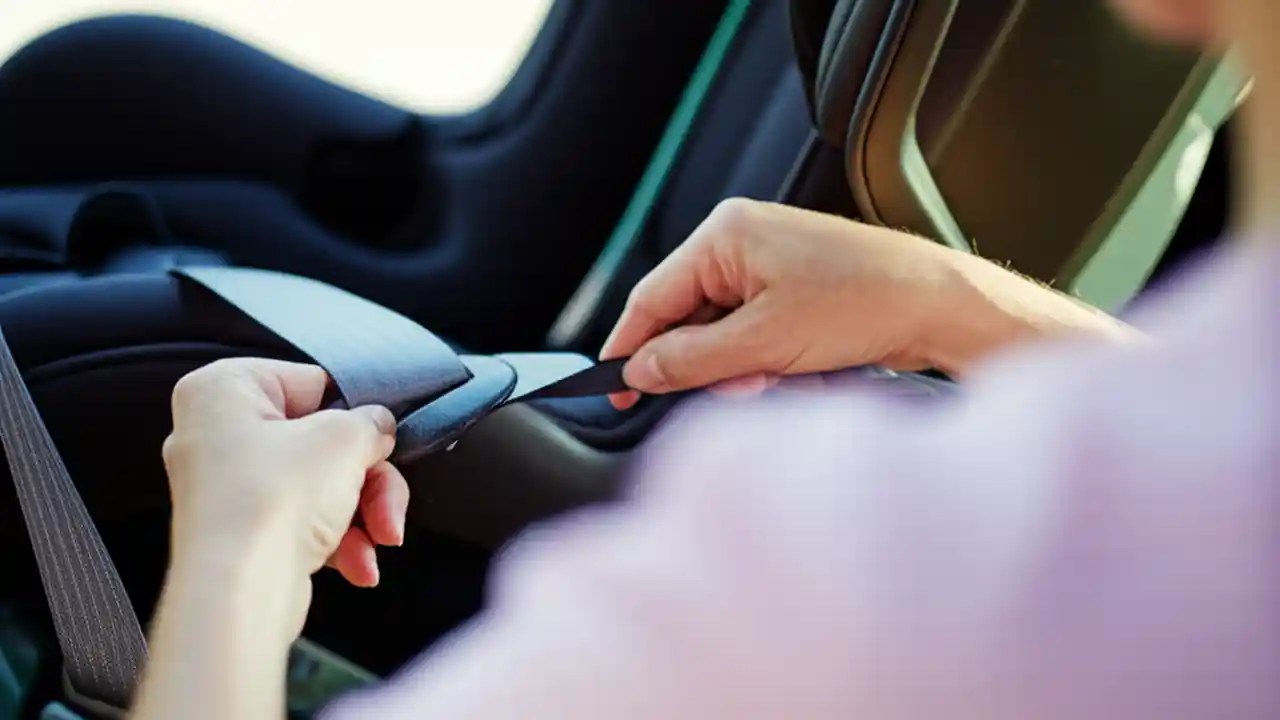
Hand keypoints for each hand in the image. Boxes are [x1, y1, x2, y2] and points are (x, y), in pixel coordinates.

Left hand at [162, 359, 407, 604]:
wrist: (237, 595)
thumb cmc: (270, 504)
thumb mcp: (344, 440)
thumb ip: (370, 422)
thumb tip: (377, 427)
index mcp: (223, 391)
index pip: (311, 383)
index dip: (353, 414)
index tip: (377, 439)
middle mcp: (215, 435)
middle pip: (321, 441)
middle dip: (367, 478)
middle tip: (386, 499)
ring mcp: (227, 488)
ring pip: (319, 486)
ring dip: (361, 514)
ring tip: (382, 538)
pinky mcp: (241, 534)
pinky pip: (302, 522)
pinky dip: (338, 540)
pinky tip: (360, 564)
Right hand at [602, 198, 1130, 407]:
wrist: (939, 303)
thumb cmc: (864, 302)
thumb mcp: (763, 344)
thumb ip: (691, 360)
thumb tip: (641, 371)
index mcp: (724, 234)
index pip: (651, 297)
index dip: (629, 349)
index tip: (614, 389)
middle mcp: (741, 238)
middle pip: (684, 315)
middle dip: (702, 363)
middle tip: (733, 389)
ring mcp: (768, 260)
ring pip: (719, 329)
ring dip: (737, 365)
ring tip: (777, 377)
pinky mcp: (791, 284)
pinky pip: (750, 328)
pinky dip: (760, 357)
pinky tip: (792, 368)